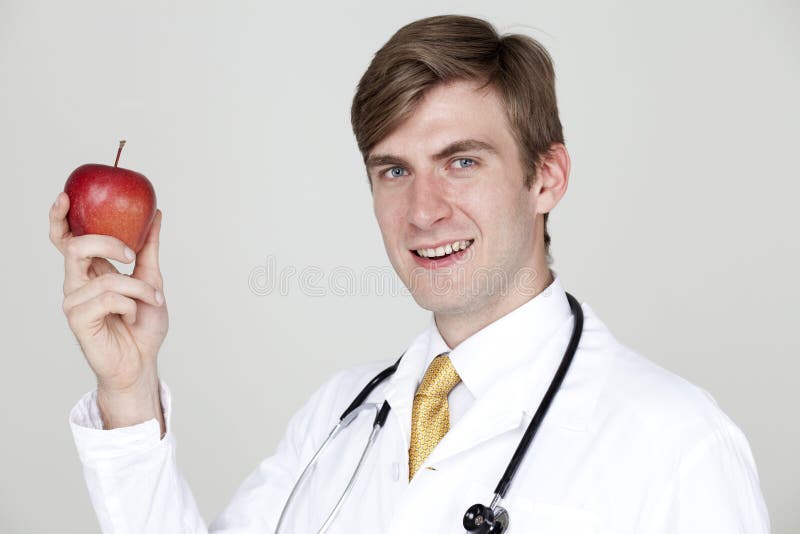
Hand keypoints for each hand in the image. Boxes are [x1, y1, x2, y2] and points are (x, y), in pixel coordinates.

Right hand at [50, 191, 167, 427]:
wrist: (143, 361)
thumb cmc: (143, 325)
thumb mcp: (152, 279)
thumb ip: (149, 249)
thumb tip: (156, 215)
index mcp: (90, 271)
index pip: (65, 239)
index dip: (60, 218)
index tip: (67, 196)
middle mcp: (77, 283)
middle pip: (76, 246)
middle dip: (106, 243)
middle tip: (129, 254)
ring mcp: (74, 301)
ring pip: (107, 277)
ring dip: (139, 288)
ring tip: (152, 300)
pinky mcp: (78, 319)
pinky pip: (108, 298)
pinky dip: (131, 304)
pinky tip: (133, 316)